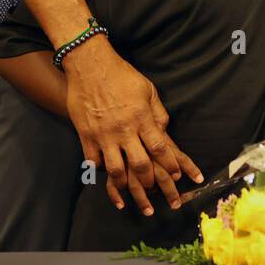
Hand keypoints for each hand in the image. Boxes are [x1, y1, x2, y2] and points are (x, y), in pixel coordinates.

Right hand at [62, 39, 202, 203]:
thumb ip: (157, 113)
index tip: (179, 176)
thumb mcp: (148, 90)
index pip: (160, 148)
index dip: (171, 165)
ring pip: (116, 170)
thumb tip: (164, 130)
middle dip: (153, 184)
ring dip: (127, 187)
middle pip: (141, 165)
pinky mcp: (85, 136)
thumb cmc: (123, 76)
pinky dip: (101, 173)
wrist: (90, 66)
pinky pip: (94, 162)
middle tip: (159, 194)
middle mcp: (124, 130)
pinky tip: (109, 182)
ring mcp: (103, 135)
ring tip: (134, 198)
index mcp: (142, 118)